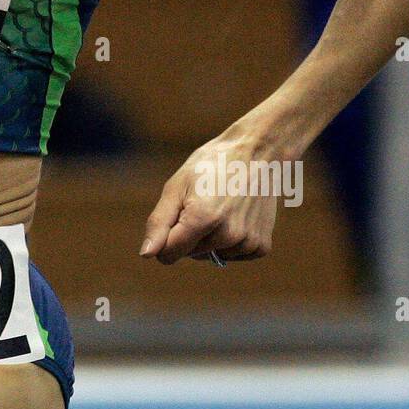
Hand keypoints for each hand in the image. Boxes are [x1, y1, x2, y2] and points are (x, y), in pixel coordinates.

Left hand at [138, 135, 281, 264]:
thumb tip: (146, 254)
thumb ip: (159, 223)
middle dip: (189, 234)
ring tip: (222, 207)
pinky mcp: (261, 246)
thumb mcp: (177, 186)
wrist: (256, 152)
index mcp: (203, 218)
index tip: (176, 214)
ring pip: (212, 255)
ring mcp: (247, 242)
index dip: (165, 238)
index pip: (168, 254)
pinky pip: (233, 256)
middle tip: (203, 203)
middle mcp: (228, 235)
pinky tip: (237, 217)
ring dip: (211, 238)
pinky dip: (231, 242)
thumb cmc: (211, 165)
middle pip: (190, 254)